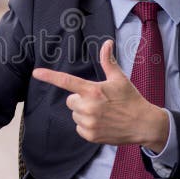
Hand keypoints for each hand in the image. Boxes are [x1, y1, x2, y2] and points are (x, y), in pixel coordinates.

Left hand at [31, 39, 168, 151]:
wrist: (143, 124)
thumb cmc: (131, 99)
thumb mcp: (120, 78)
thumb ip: (108, 61)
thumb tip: (107, 43)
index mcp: (93, 90)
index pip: (66, 81)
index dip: (49, 76)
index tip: (36, 73)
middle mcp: (88, 106)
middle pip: (70, 100)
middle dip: (81, 100)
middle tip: (98, 101)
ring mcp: (88, 122)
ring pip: (75, 115)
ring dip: (84, 113)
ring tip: (102, 113)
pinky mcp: (90, 135)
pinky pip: (79, 128)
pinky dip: (87, 126)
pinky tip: (102, 124)